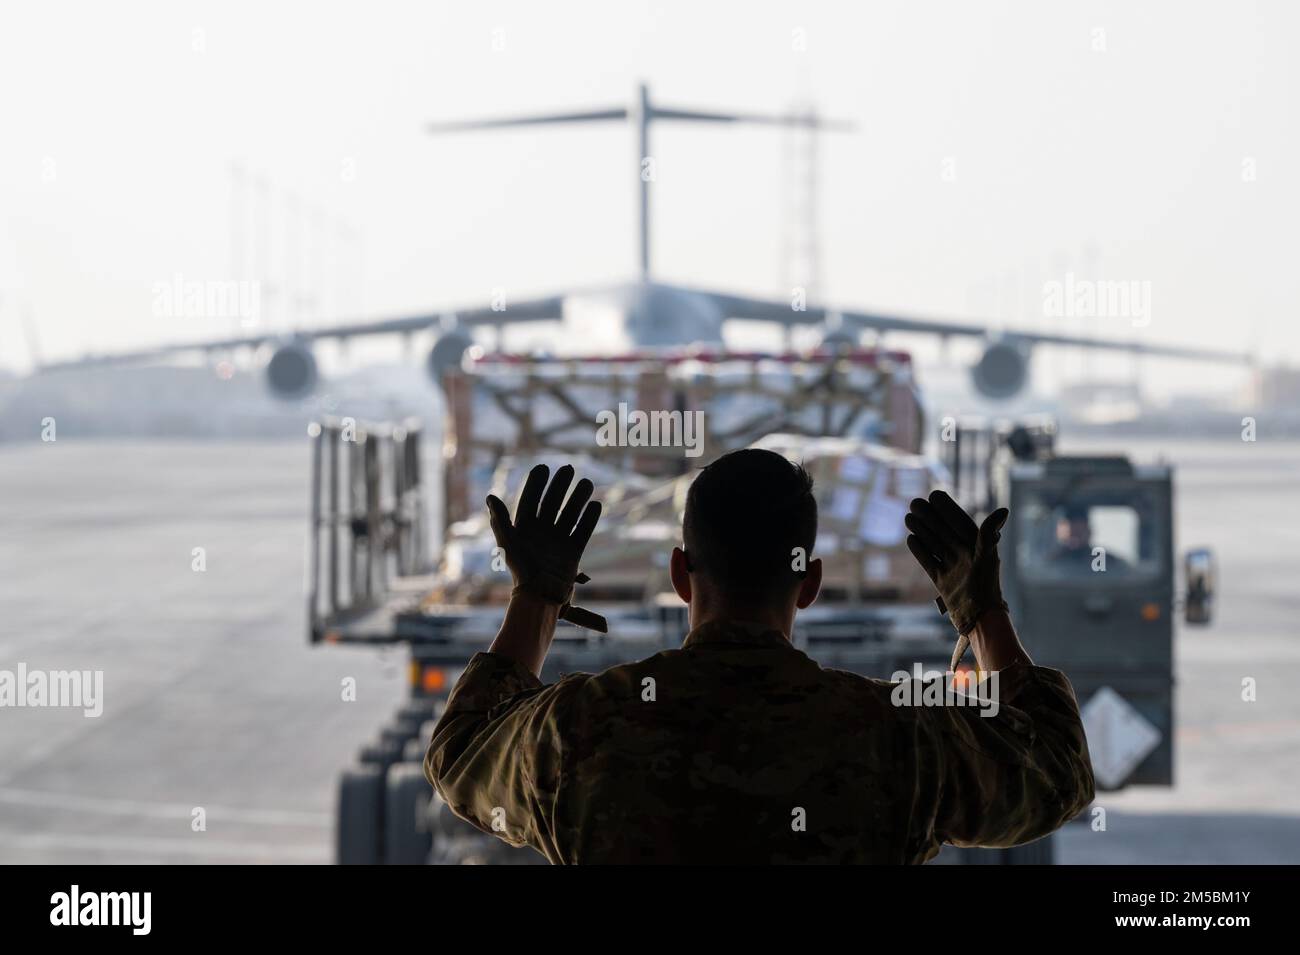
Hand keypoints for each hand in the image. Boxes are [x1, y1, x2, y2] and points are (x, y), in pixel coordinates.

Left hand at [486, 463, 605, 630]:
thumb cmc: (521, 571)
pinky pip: (582, 531)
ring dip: (578, 498)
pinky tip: (596, 505)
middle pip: (551, 504)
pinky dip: (589, 519)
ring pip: (569, 514)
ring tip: (587, 483)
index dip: (536, 484)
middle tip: (569, 468)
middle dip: (559, 486)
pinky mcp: (573, 553)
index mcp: (524, 529)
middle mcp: (541, 533)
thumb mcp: (508, 544)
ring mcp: (558, 542)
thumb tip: (490, 497)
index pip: (530, 501)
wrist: (540, 597)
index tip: (543, 467)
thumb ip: (501, 520)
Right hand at [904, 490, 1008, 635]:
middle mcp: (964, 555)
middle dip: (930, 516)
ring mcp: (952, 568)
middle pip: (943, 530)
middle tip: (915, 502)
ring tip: (908, 517)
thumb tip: (1003, 510)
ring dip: (922, 530)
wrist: (978, 618)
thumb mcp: (987, 556)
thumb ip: (989, 533)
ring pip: (934, 544)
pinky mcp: (942, 581)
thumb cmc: (986, 587)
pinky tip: (910, 540)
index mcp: (977, 546)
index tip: (935, 494)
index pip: (960, 522)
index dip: (948, 508)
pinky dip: (920, 551)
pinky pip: (929, 562)